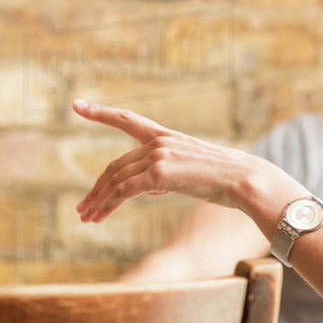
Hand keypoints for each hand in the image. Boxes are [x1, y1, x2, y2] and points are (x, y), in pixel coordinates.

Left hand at [73, 100, 267, 223]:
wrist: (245, 180)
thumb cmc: (226, 180)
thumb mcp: (192, 173)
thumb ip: (167, 176)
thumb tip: (150, 190)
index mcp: (167, 137)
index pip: (128, 120)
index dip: (101, 113)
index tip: (77, 105)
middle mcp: (160, 142)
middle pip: (116, 165)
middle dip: (97, 188)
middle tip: (82, 208)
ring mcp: (159, 155)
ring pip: (116, 180)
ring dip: (98, 201)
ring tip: (87, 217)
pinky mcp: (160, 173)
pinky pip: (125, 190)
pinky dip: (109, 204)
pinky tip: (101, 216)